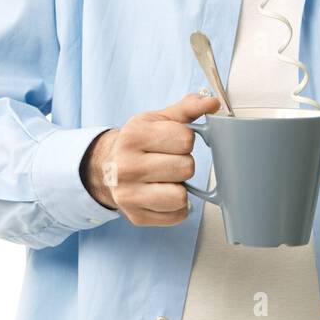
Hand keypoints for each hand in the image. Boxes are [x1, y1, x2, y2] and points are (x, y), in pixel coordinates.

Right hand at [81, 92, 219, 224]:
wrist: (106, 167)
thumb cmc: (138, 143)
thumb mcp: (157, 120)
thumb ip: (187, 108)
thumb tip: (213, 103)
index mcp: (133, 136)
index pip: (185, 139)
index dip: (185, 140)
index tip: (172, 142)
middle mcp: (126, 167)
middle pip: (186, 168)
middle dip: (183, 164)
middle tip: (168, 161)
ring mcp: (128, 195)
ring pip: (181, 196)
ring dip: (180, 188)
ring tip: (166, 179)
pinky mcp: (136, 216)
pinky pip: (176, 216)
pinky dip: (177, 208)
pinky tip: (164, 195)